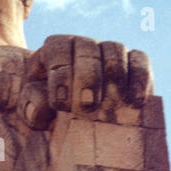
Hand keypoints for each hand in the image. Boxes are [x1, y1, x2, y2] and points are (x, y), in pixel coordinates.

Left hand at [20, 36, 152, 125]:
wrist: (74, 124)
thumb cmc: (50, 116)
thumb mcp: (32, 113)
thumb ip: (31, 106)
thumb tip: (46, 102)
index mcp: (54, 51)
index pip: (57, 48)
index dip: (60, 74)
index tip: (60, 104)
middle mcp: (82, 45)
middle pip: (87, 49)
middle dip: (87, 77)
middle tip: (86, 106)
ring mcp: (109, 51)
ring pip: (114, 50)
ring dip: (113, 76)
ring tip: (109, 105)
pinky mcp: (134, 62)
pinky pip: (140, 60)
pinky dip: (140, 78)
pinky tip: (135, 101)